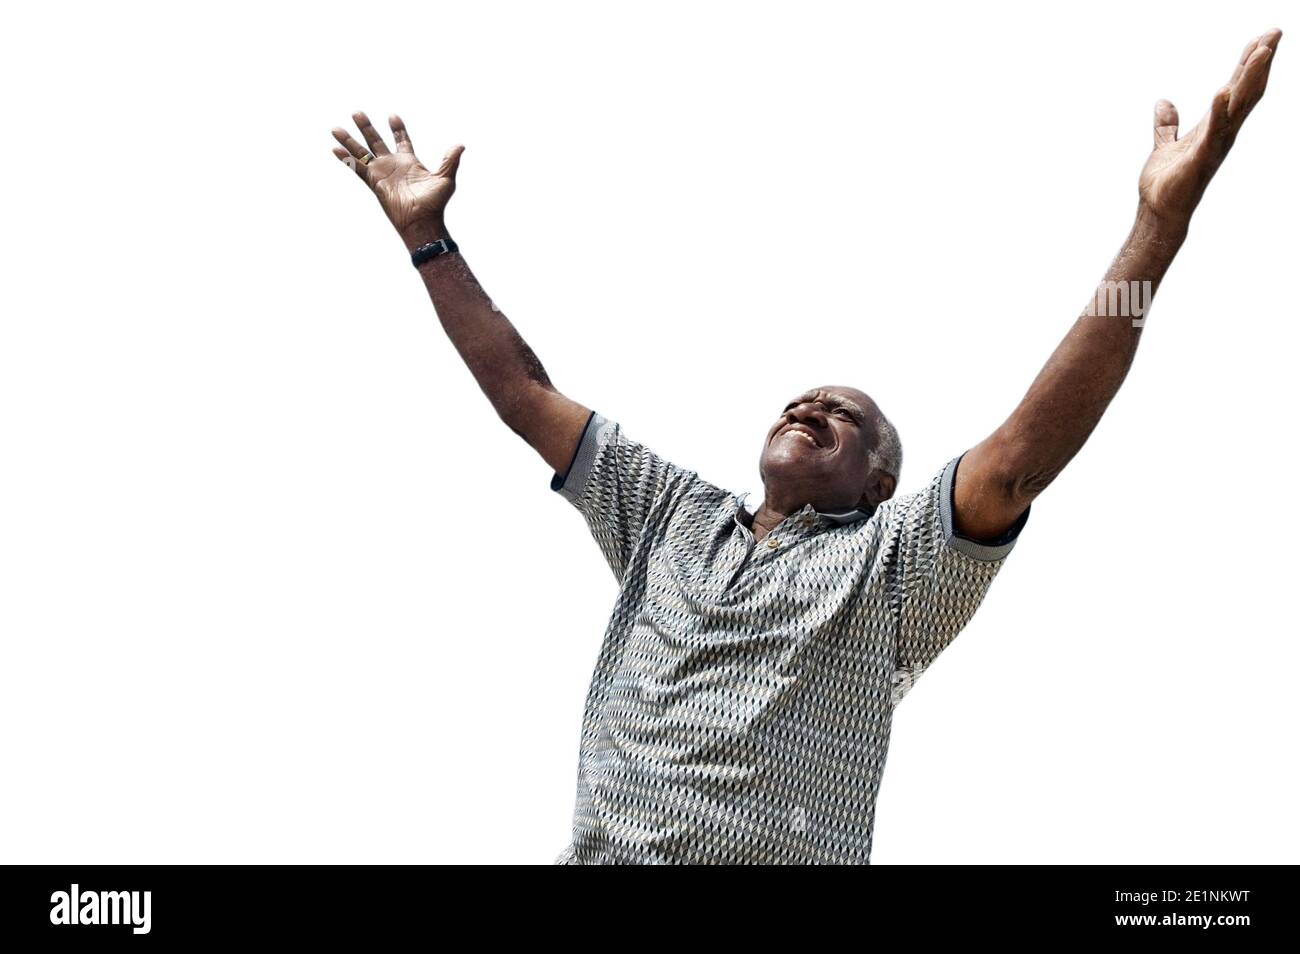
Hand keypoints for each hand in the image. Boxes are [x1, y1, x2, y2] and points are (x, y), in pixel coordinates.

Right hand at [331, 111, 464, 248]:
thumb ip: (450, 160)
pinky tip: (334, 148)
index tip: (392, 116)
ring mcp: (381, 173)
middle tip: (357, 112)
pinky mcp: (374, 182)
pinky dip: (346, 159)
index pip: (401, 140)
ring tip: (335, 128)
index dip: (397, 128)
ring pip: (361, 152)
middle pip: (376, 141)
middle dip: (366, 127)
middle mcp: (392, 165)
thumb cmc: (435, 203)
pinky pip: (357, 168)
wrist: (422, 220)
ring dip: (349, 140)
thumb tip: (461, 145)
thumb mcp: (445, 178)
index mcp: (409, 162)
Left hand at [1137, 29, 1280, 229]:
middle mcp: (1222, 133)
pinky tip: (1222, 90)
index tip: (1263, 38)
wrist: (1158, 211)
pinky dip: (1218, 111)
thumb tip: (1163, 102)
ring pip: (1238, 105)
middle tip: (1276, 32)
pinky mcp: (1201, 157)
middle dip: (1260, 62)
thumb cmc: (1165, 183)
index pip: (1236, 88)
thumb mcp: (1163, 145)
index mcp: (1214, 126)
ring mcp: (1215, 144)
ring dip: (1249, 78)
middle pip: (1247, 91)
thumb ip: (1167, 124)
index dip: (1249, 63)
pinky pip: (1213, 131)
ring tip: (1261, 50)